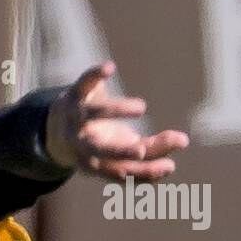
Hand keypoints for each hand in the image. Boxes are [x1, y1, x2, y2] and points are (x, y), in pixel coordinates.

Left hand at [44, 61, 189, 181]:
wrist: (55, 128)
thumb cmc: (101, 141)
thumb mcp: (124, 148)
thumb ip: (154, 147)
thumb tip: (185, 140)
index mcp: (96, 163)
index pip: (121, 171)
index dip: (145, 172)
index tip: (170, 166)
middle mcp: (82, 143)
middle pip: (98, 151)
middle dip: (118, 151)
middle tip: (141, 150)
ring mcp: (76, 118)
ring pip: (93, 114)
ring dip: (116, 111)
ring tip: (142, 108)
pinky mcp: (74, 95)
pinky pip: (83, 84)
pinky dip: (95, 75)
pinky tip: (110, 68)